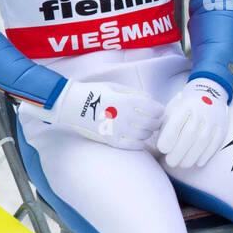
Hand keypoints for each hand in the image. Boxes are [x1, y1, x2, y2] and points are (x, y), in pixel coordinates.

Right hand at [46, 81, 163, 150]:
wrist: (73, 105)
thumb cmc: (95, 93)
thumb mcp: (116, 87)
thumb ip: (135, 93)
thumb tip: (151, 101)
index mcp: (127, 101)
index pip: (154, 109)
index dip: (160, 111)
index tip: (159, 111)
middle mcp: (125, 116)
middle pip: (151, 123)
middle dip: (156, 122)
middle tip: (155, 122)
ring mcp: (118, 130)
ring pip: (144, 135)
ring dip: (148, 132)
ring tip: (147, 130)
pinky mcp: (111, 140)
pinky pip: (132, 146)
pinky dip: (140, 144)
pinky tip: (141, 141)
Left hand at [156, 78, 228, 167]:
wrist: (209, 92)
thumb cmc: (185, 106)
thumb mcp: (172, 109)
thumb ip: (165, 125)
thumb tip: (159, 147)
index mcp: (184, 105)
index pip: (174, 124)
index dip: (167, 140)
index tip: (162, 149)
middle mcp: (200, 111)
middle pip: (188, 135)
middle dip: (178, 152)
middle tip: (170, 161)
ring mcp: (213, 119)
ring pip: (202, 141)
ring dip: (191, 156)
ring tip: (182, 164)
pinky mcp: (222, 126)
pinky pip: (215, 143)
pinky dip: (206, 155)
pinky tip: (198, 162)